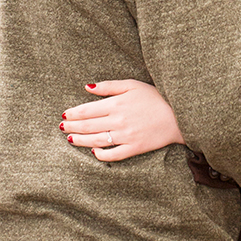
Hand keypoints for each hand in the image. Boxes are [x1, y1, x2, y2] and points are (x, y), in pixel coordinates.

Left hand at [61, 80, 185, 161]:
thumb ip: (108, 86)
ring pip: (96, 141)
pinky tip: (93, 152)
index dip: (73, 114)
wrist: (178, 115)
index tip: (64, 115)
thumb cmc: (155, 97)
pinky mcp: (134, 148)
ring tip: (70, 139)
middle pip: (88, 126)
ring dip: (80, 140)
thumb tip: (87, 87)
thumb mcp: (132, 85)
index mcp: (116, 104)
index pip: (87, 111)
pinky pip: (113, 155)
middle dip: (72, 126)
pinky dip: (101, 155)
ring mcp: (125, 136)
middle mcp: (118, 121)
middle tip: (62, 127)